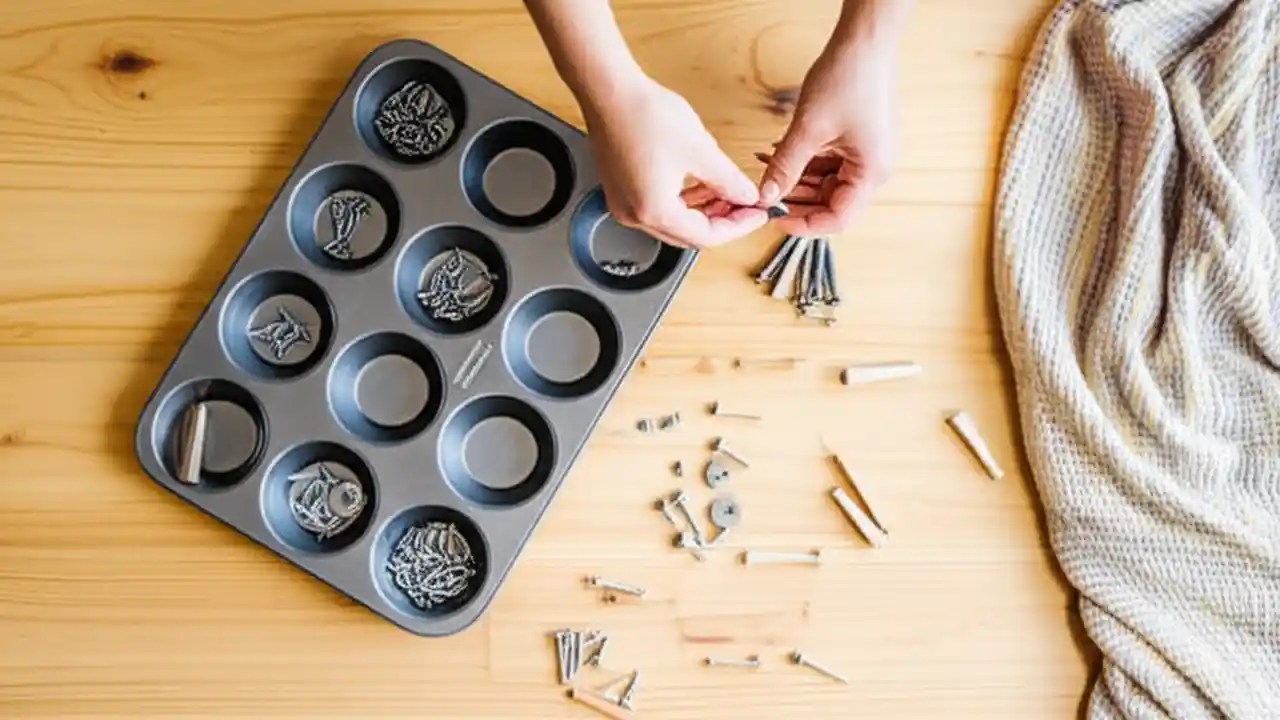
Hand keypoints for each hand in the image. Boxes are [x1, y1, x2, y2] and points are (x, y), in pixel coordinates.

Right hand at [582, 76, 767, 247]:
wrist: (609, 91)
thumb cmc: (644, 115)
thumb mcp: (701, 150)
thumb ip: (729, 181)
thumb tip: (746, 196)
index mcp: (655, 211)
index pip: (706, 236)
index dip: (738, 227)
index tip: (756, 213)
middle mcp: (635, 215)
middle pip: (688, 234)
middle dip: (721, 222)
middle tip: (745, 205)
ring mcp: (624, 204)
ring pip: (673, 223)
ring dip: (702, 212)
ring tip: (727, 193)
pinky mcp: (621, 190)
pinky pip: (658, 208)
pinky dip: (682, 202)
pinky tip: (700, 185)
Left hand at [758, 38, 898, 234]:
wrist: (866, 39)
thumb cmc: (850, 78)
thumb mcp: (809, 129)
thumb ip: (785, 167)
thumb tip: (766, 196)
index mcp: (871, 173)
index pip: (838, 219)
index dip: (804, 224)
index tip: (775, 219)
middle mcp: (874, 168)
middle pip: (831, 201)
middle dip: (796, 198)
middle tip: (765, 195)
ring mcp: (867, 153)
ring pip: (826, 181)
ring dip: (796, 177)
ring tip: (766, 168)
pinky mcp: (858, 139)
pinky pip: (829, 161)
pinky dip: (804, 160)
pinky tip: (778, 153)